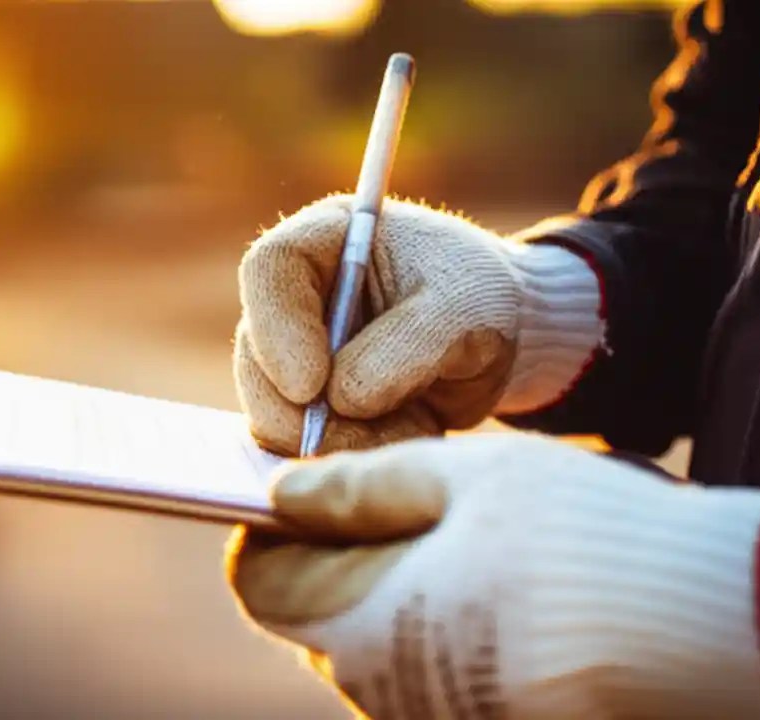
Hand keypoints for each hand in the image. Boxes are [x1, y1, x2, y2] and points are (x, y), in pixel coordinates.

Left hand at [226, 433, 759, 718]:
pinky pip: (427, 672)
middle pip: (316, 616)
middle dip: (334, 555)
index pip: (261, 584)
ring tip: (459, 534)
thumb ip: (357, 488)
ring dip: (389, 588)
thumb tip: (282, 493)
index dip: (265, 531)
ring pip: (374, 644)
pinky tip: (492, 580)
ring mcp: (435, 717)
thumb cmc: (579, 538)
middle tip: (393, 496)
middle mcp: (385, 691)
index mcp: (363, 623)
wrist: (707, 628)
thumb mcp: (464, 480)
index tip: (298, 489)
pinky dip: (435, 623)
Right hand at [234, 196, 602, 454]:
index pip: (268, 271)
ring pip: (272, 411)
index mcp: (323, 238)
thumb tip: (340, 401)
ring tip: (414, 430)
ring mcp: (293, 352)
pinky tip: (405, 436)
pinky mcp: (309, 405)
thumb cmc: (480, 296)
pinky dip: (350, 454)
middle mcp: (295, 296)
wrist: (505, 333)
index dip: (277, 331)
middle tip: (363, 438)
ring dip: (336, 440)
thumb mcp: (463, 308)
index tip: (310, 387)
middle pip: (255, 356)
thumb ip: (402, 347)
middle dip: (300, 411)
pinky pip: (303, 443)